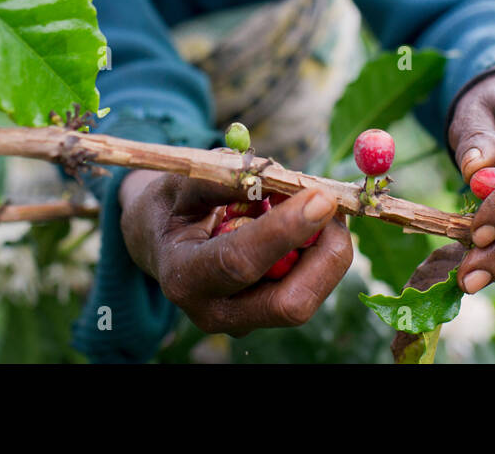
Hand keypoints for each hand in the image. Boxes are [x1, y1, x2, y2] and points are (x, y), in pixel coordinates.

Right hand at [119, 165, 352, 334]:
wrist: (161, 244)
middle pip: (288, 304)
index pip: (240, 262)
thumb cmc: (173, 208)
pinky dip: (319, 252)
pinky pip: (307, 288)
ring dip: (326, 248)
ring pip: (307, 296)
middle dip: (324, 254)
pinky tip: (306, 222)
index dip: (285, 230)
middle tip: (333, 204)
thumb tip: (271, 172)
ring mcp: (244, 321)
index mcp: (184, 277)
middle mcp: (214, 312)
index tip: (321, 197)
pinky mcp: (266, 316)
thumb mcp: (182, 184)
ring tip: (315, 204)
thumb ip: (221, 179)